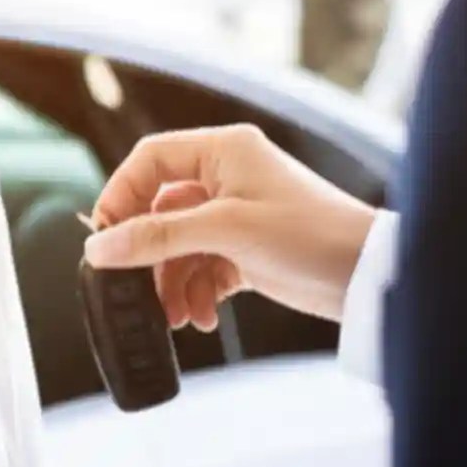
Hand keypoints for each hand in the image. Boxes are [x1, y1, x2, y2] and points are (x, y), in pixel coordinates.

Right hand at [85, 125, 376, 328]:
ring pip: (178, 246)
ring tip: (175, 315)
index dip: (120, 195)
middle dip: (149, 255)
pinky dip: (196, 292)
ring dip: (171, 282)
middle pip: (159, 210)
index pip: (150, 160)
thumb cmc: (310, 235)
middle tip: (133, 286)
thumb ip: (158, 237)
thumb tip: (100, 246)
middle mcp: (226, 177)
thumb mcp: (225, 232)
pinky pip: (202, 268)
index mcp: (223, 151)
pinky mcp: (246, 248)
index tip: (104, 236)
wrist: (367, 277)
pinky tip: (202, 315)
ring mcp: (236, 214)